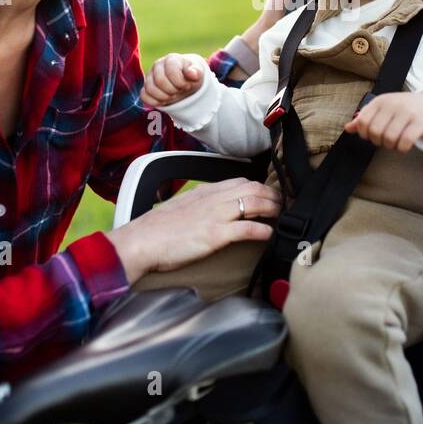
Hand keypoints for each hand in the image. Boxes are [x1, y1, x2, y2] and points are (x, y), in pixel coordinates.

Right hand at [108, 177, 281, 281]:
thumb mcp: (180, 208)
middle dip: (272, 195)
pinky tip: (269, 234)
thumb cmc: (155, 230)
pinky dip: (263, 230)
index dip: (259, 187)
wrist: (140, 241)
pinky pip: (247, 228)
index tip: (268, 194)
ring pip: (255, 203)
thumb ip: (198, 206)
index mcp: (204, 192)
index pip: (240, 181)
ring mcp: (215, 216)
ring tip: (280, 216)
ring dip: (273, 209)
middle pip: (253, 188)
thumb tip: (210, 212)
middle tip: (282, 204)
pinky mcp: (216, 235)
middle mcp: (213, 199)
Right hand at [142, 53, 205, 107]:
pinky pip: (144, 96)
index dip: (180, 82)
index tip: (186, 85)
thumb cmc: (191, 76)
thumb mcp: (198, 73)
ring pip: (150, 89)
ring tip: (173, 95)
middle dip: (173, 90)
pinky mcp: (145, 87)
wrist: (185, 82)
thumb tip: (192, 74)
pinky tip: (164, 100)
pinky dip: (155, 102)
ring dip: (165, 97)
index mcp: (171, 59)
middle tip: (180, 91)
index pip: (171, 71)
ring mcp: (149, 76)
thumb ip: (197, 72)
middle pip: (160, 81)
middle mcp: (158, 65)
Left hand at [343, 91, 422, 150]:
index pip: (362, 122)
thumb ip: (365, 118)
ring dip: (391, 146)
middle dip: (378, 142)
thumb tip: (348, 128)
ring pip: (389, 139)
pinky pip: (405, 142)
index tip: (372, 136)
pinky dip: (402, 148)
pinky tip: (404, 146)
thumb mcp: (382, 109)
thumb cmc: (401, 109)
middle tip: (385, 140)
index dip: (365, 134)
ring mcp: (407, 113)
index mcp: (380, 101)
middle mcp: (393, 105)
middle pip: (375, 132)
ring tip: (395, 142)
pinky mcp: (420, 123)